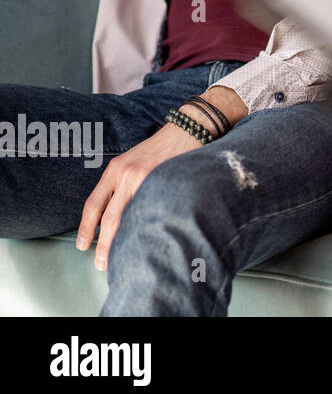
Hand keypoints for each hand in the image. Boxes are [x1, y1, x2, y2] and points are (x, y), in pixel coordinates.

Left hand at [76, 123, 202, 270]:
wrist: (186, 130)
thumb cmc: (160, 149)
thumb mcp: (133, 161)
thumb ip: (121, 184)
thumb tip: (113, 217)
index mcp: (115, 169)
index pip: (94, 204)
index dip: (86, 227)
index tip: (82, 245)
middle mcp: (126, 175)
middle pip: (109, 218)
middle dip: (103, 244)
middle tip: (101, 263)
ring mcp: (146, 180)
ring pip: (129, 219)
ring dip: (122, 241)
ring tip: (120, 259)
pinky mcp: (165, 183)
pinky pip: (151, 211)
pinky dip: (146, 229)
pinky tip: (146, 240)